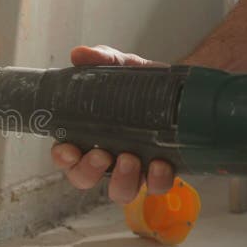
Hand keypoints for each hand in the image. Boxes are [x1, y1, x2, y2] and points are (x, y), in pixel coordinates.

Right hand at [50, 45, 174, 203]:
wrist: (183, 90)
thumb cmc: (143, 84)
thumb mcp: (122, 67)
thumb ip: (102, 59)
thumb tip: (80, 54)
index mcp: (88, 135)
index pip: (65, 156)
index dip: (62, 158)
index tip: (68, 149)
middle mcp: (107, 157)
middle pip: (84, 179)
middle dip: (88, 172)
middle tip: (101, 156)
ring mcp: (133, 169)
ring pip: (119, 192)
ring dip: (122, 180)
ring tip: (131, 159)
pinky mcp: (160, 174)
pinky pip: (155, 187)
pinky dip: (156, 179)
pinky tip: (160, 163)